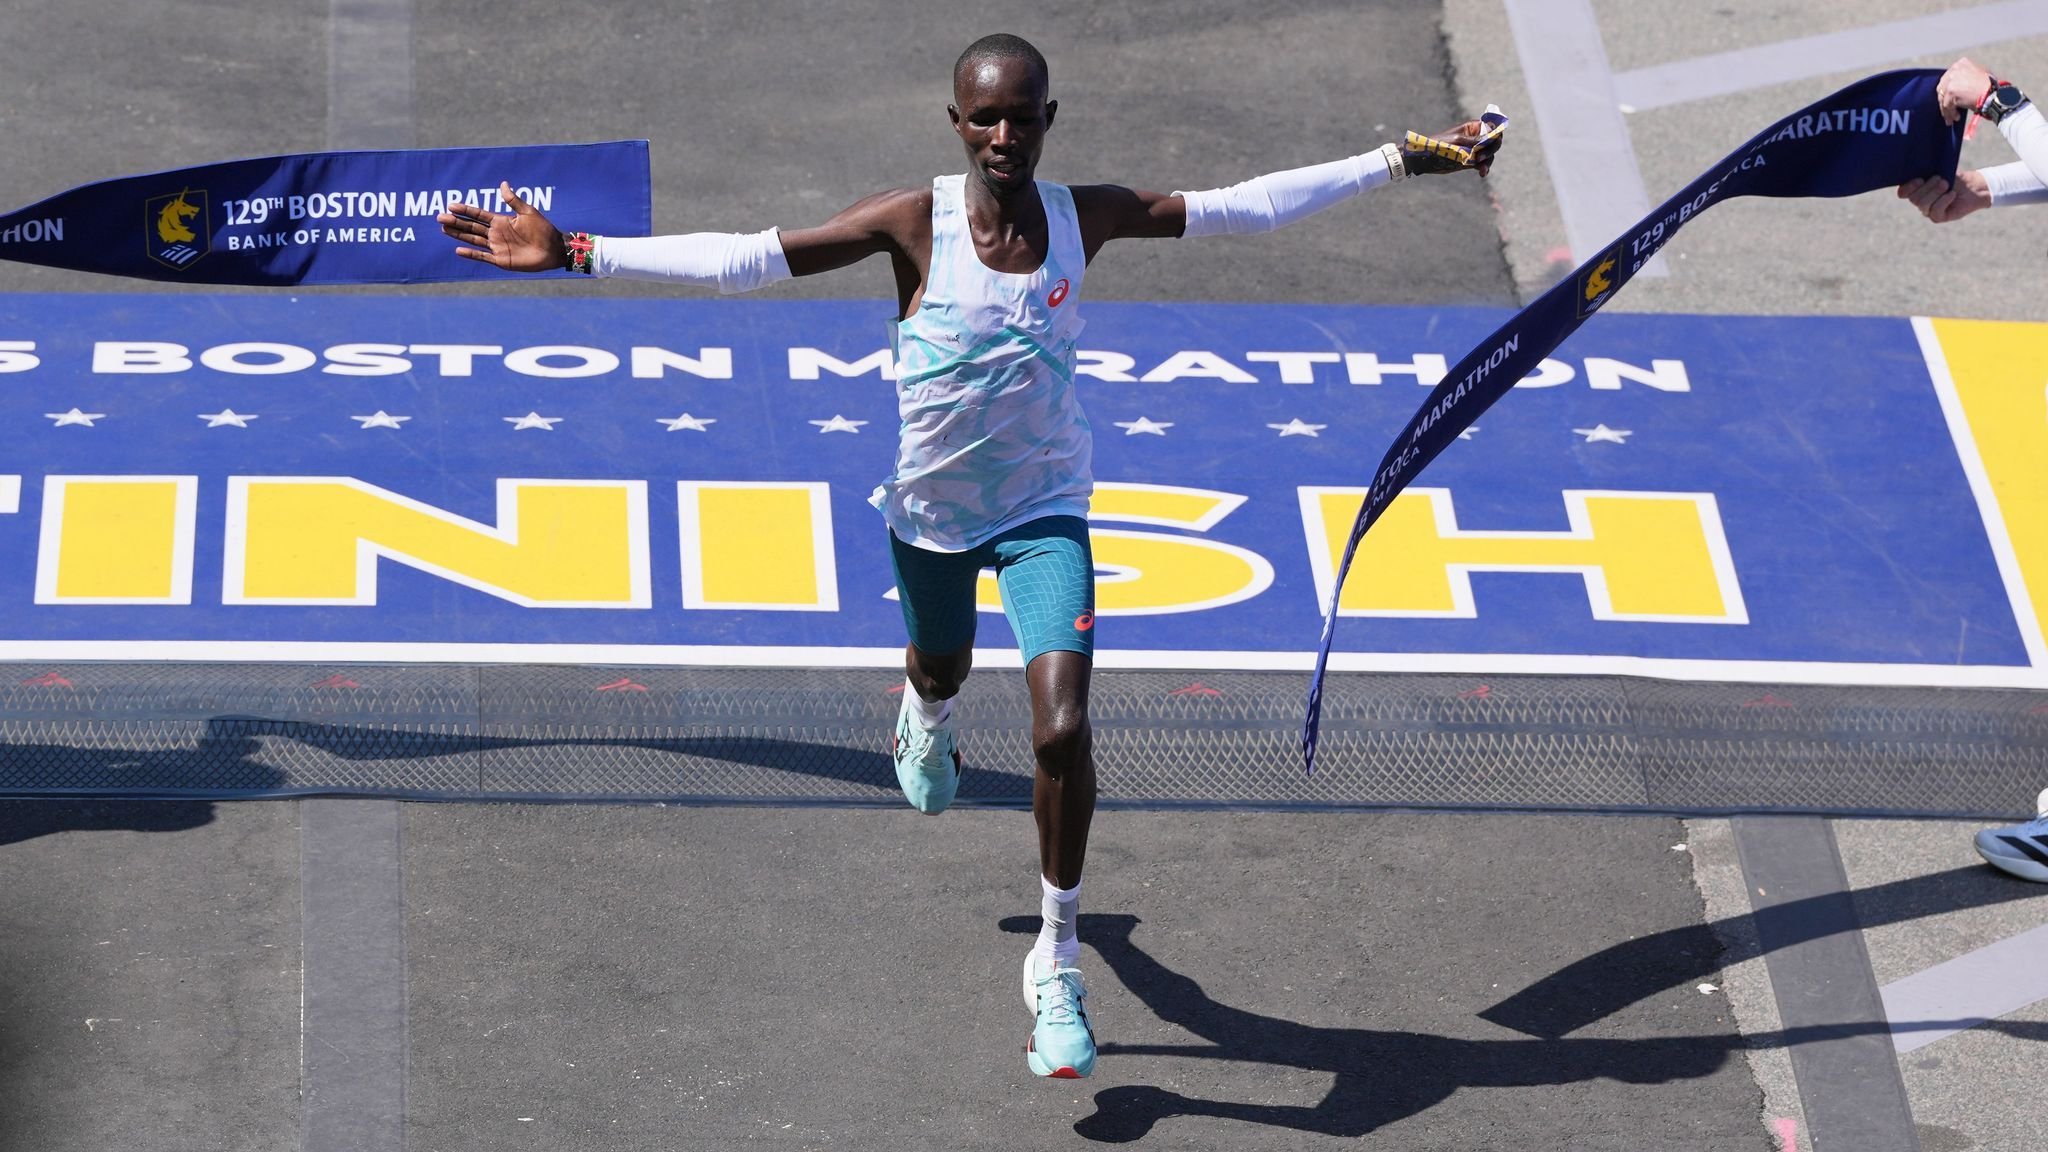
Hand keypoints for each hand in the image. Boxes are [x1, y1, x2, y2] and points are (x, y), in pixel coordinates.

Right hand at [438, 181, 566, 270]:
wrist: (554, 249)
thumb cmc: (544, 230)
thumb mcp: (528, 212)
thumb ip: (513, 200)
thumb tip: (503, 183)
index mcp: (501, 221)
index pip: (478, 214)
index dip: (465, 210)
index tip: (450, 205)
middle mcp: (496, 233)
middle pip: (471, 226)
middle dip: (456, 222)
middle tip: (439, 217)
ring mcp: (497, 247)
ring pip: (473, 239)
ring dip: (458, 235)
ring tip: (443, 229)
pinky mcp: (501, 260)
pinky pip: (483, 256)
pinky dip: (471, 254)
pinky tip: (458, 250)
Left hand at [1403, 115, 1504, 176]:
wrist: (1426, 159)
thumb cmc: (1439, 144)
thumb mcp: (1458, 141)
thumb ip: (1475, 141)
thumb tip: (1492, 138)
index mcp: (1474, 127)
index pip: (1493, 128)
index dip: (1496, 135)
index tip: (1493, 142)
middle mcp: (1476, 137)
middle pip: (1494, 142)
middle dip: (1491, 150)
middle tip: (1481, 158)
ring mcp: (1474, 149)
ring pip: (1489, 154)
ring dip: (1488, 161)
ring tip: (1481, 170)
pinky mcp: (1470, 160)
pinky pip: (1482, 164)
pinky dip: (1484, 168)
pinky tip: (1482, 173)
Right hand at [1896, 169, 1990, 222]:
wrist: (1975, 187)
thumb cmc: (1957, 178)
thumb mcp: (1941, 171)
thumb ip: (1928, 172)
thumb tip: (1918, 166)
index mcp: (1917, 190)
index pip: (1903, 192)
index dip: (1908, 187)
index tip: (1920, 179)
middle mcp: (1920, 201)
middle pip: (1914, 198)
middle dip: (1928, 187)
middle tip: (1941, 180)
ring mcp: (1928, 211)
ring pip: (1923, 205)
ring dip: (1936, 193)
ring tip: (1947, 185)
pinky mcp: (1938, 217)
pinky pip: (1935, 211)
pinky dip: (1944, 201)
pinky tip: (1952, 195)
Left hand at [1936, 57, 1994, 125]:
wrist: (1993, 93)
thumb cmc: (1989, 86)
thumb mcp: (1979, 73)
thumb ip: (1966, 75)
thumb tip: (1958, 85)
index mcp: (1961, 63)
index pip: (1948, 77)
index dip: (1947, 89)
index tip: (1948, 97)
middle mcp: (1954, 70)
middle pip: (1942, 87)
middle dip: (1944, 99)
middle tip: (1948, 109)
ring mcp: (1951, 80)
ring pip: (1943, 98)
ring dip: (1946, 109)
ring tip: (1952, 117)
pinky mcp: (1950, 91)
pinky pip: (1946, 105)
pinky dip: (1949, 113)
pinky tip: (1954, 118)